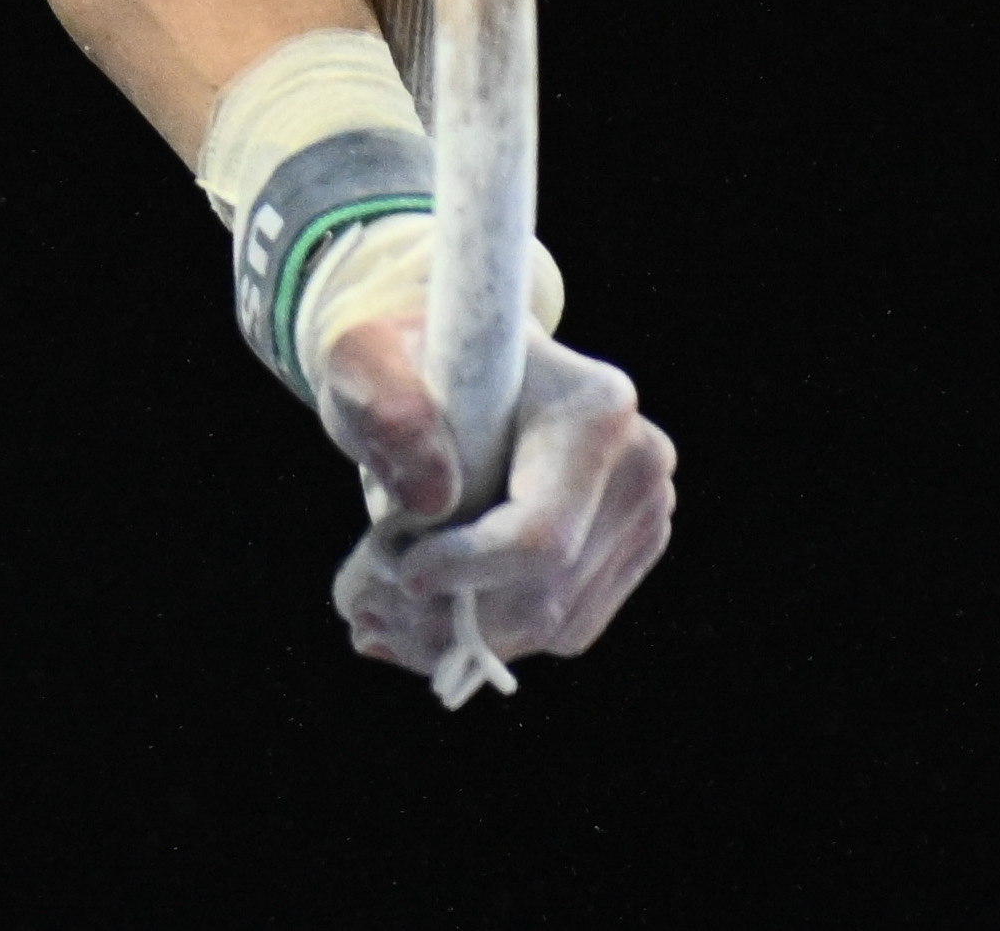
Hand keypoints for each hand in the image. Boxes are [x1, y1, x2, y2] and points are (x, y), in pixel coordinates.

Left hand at [310, 294, 676, 704]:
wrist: (454, 368)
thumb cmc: (406, 359)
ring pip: (549, 624)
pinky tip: (417, 623)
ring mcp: (640, 517)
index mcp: (595, 408)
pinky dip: (486, 639)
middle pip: (544, 592)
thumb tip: (429, 498)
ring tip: (373, 619)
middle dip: (442, 616)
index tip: (395, 573)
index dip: (465, 570)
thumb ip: (385, 410)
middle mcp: (639, 466)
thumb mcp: (368, 362)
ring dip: (453, 639)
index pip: (542, 531)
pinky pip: (558, 629)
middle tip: (359, 611)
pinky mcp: (624, 557)